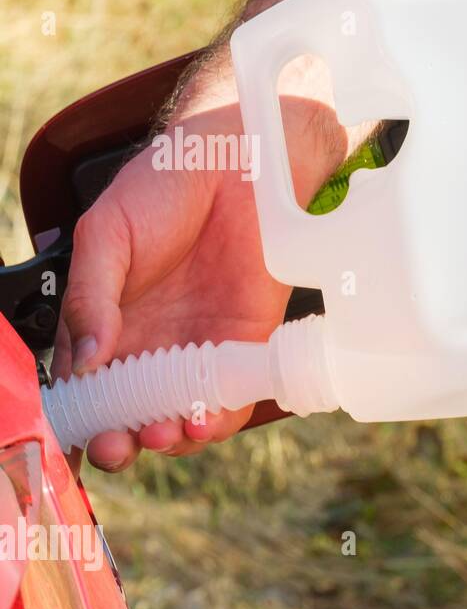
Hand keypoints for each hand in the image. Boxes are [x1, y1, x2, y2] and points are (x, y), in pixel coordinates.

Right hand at [53, 53, 350, 469]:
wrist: (236, 163)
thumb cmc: (162, 189)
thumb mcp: (105, 235)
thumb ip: (91, 297)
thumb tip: (82, 361)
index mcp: (105, 323)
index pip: (87, 387)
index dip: (81, 419)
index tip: (80, 438)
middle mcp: (149, 344)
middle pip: (132, 413)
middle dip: (124, 439)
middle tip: (121, 446)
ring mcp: (197, 347)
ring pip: (179, 413)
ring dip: (170, 436)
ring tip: (164, 432)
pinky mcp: (244, 342)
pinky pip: (230, 396)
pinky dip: (218, 418)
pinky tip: (204, 420)